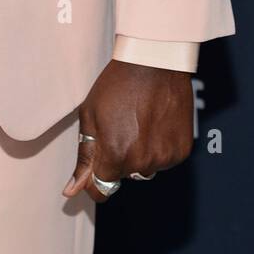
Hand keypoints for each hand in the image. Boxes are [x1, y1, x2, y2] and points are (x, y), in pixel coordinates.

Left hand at [62, 59, 193, 203]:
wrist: (154, 63)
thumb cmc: (118, 84)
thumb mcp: (90, 116)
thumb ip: (84, 158)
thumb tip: (72, 191)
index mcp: (115, 154)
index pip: (100, 190)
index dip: (93, 180)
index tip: (94, 167)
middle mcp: (142, 162)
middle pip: (123, 177)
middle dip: (117, 160)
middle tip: (119, 128)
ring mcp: (165, 157)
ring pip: (145, 169)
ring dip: (139, 155)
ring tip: (138, 123)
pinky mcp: (182, 150)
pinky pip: (165, 160)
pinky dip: (159, 148)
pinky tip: (155, 124)